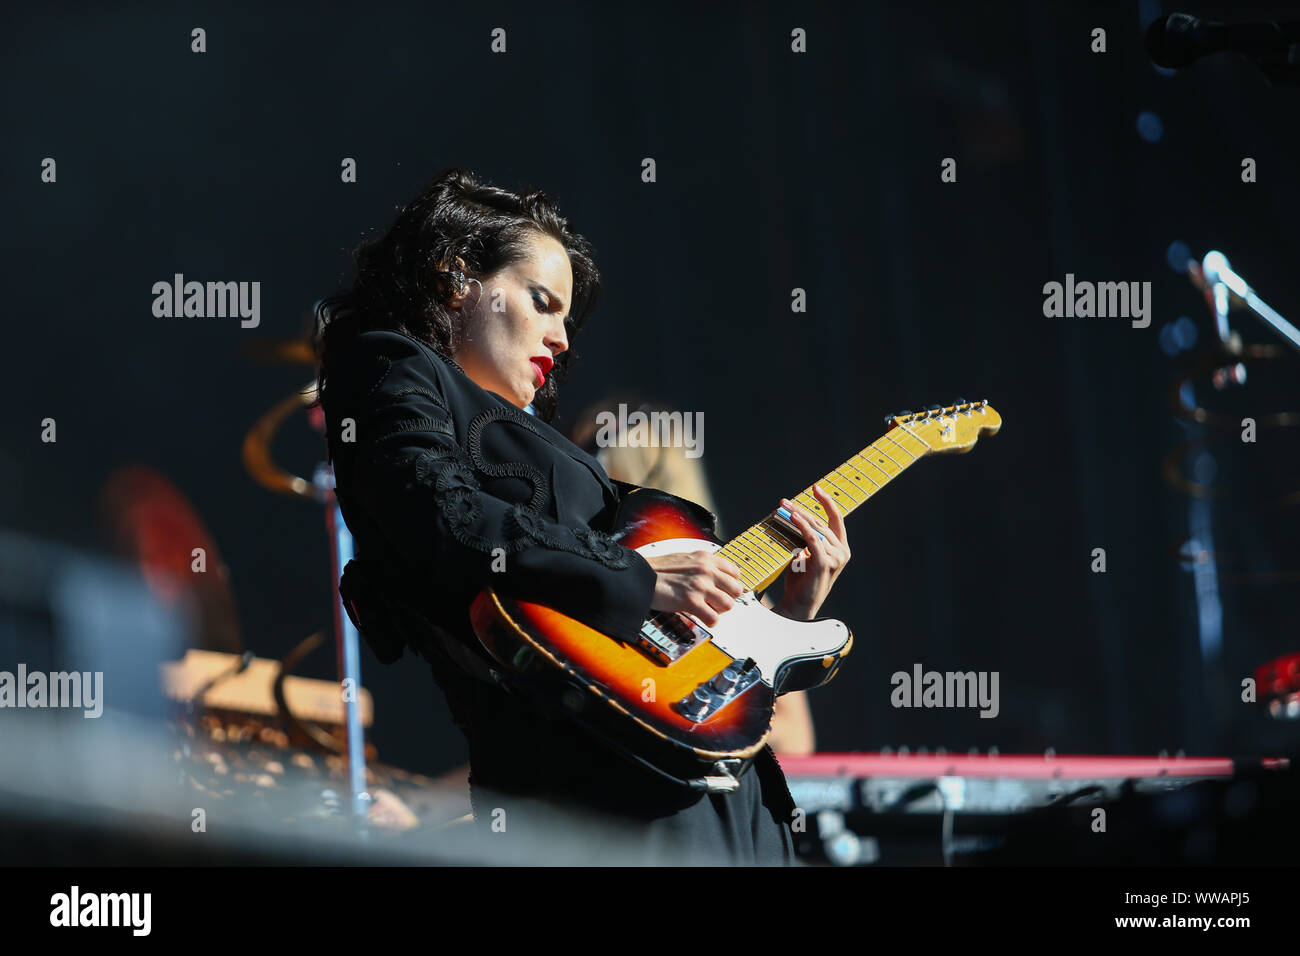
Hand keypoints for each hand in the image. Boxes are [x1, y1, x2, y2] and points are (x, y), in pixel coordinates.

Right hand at [646, 550, 743, 627]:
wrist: (640, 577)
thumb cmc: (657, 569)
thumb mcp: (685, 558)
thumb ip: (702, 566)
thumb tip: (715, 577)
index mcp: (705, 558)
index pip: (735, 572)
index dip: (730, 584)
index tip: (725, 590)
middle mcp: (706, 570)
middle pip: (736, 589)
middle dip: (728, 598)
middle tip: (716, 602)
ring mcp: (700, 586)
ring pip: (729, 605)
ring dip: (719, 610)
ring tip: (708, 610)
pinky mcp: (692, 602)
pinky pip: (714, 618)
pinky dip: (709, 621)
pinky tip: (700, 617)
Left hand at [776, 484, 849, 620]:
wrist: (798, 604)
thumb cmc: (800, 580)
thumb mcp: (804, 554)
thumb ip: (806, 538)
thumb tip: (793, 517)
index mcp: (840, 548)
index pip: (836, 519)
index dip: (827, 502)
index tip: (816, 487)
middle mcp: (842, 552)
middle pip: (821, 523)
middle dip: (801, 510)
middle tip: (784, 502)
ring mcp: (835, 559)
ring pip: (815, 530)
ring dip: (798, 517)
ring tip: (783, 509)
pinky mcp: (824, 564)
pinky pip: (812, 540)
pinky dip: (802, 527)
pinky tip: (792, 518)